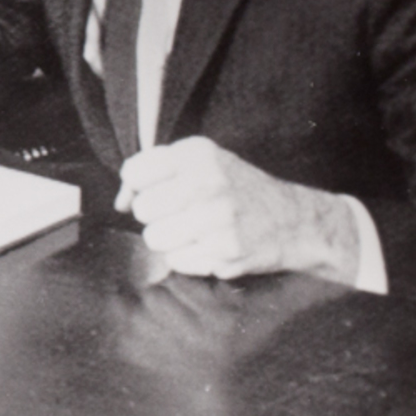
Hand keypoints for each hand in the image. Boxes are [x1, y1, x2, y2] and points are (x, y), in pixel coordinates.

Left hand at [116, 136, 361, 286]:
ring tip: (198, 231)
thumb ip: (155, 173)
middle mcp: (207, 183)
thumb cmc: (238, 191)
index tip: (153, 191)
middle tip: (184, 213)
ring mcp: (217, 219)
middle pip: (142, 209)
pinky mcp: (225, 251)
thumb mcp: (203, 163)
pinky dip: (189, 258)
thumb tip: (120, 202)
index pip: (134, 173)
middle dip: (157, 215)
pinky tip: (212, 246)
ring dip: (171, 239)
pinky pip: (176, 260)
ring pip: (154, 238)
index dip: (137, 187)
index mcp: (198, 155)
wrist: (295, 222)